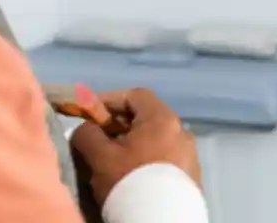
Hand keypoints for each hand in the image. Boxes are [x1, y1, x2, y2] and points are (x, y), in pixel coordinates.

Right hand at [69, 87, 201, 204]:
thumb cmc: (130, 182)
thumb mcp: (100, 156)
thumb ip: (87, 134)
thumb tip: (86, 129)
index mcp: (163, 119)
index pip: (135, 95)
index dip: (109, 100)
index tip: (89, 113)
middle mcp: (182, 132)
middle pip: (146, 118)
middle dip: (118, 126)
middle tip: (97, 140)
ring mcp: (189, 156)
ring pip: (155, 141)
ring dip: (132, 145)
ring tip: (112, 162)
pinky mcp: (190, 178)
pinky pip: (164, 160)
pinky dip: (145, 161)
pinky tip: (131, 178)